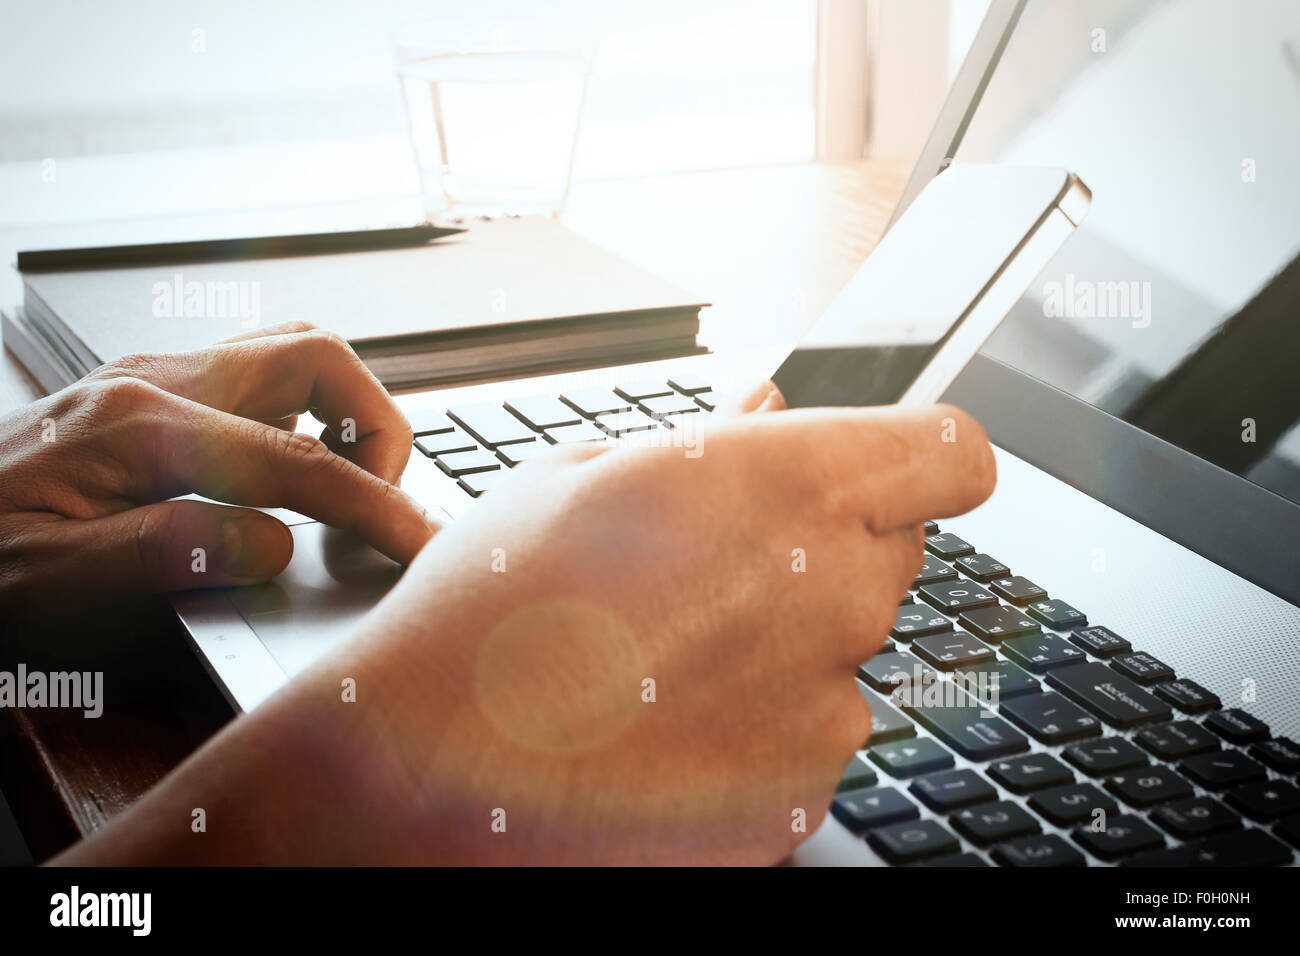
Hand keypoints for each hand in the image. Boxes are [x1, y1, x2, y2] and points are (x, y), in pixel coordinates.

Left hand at [0, 320, 437, 614]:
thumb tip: (273, 539)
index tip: (420, 541)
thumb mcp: (50, 584)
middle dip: (375, 426)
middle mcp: (155, 382)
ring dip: (343, 411)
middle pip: (315, 355)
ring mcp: (156, 376)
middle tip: (376, 502)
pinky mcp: (154, 389)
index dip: (375, 506)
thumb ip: (168, 553)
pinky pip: (259, 374)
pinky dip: (305, 414)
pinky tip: (289, 468)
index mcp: (138, 429)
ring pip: (293, 351)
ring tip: (346, 483)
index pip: (296, 463)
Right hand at [307, 388, 994, 863]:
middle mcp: (840, 598)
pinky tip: (664, 722)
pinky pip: (803, 737)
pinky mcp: (798, 798)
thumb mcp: (586, 477)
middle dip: (825, 550)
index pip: (952, 455)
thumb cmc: (494, 607)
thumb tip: (767, 411)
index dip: (919, 456)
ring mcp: (825, 710)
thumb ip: (711, 441)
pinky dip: (756, 728)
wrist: (431, 769)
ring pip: (841, 652)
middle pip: (891, 554)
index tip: (887, 467)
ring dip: (783, 645)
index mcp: (796, 490)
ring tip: (664, 654)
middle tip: (717, 563)